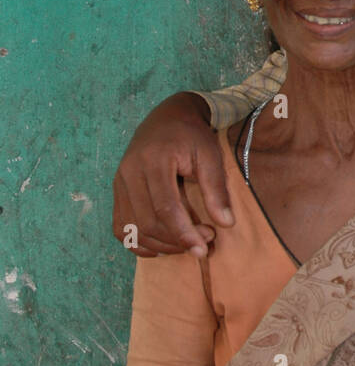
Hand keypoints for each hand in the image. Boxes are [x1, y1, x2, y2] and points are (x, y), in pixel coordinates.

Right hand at [112, 93, 232, 256]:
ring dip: (160, 245)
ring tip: (187, 242)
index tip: (203, 249)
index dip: (183, 233)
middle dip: (175, 240)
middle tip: (204, 241)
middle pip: (147, 222)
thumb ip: (216, 189)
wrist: (168, 116)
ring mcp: (119, 182)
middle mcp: (130, 172)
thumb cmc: (192, 135)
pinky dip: (138, 242)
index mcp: (154, 160)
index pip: (165, 208)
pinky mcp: (117, 191)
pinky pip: (120, 227)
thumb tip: (226, 223)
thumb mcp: (210, 155)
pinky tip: (161, 245)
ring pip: (132, 228)